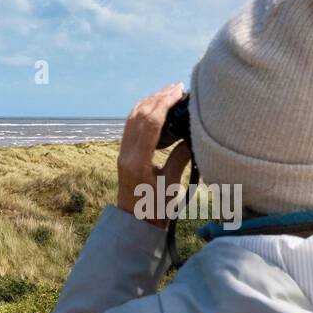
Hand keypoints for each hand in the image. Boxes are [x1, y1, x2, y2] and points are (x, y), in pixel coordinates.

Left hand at [115, 82, 192, 227]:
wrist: (134, 224)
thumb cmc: (155, 210)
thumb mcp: (172, 185)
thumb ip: (180, 158)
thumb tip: (191, 135)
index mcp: (137, 161)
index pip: (150, 123)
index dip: (165, 103)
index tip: (179, 91)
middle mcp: (126, 153)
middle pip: (139, 115)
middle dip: (158, 98)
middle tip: (176, 87)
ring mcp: (122, 153)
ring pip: (132, 118)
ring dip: (149, 102)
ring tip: (168, 92)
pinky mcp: (123, 153)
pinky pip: (130, 125)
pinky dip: (142, 111)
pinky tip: (155, 107)